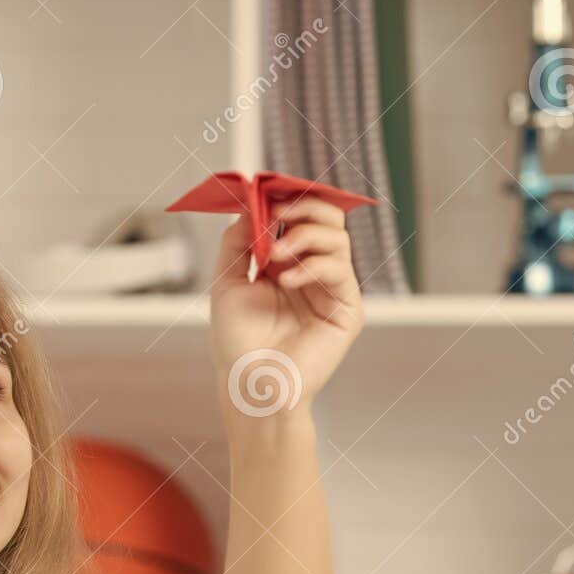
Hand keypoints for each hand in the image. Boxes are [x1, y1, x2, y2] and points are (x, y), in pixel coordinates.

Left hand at [208, 197, 363, 416]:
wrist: (249, 384)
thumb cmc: (236, 342)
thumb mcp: (226, 282)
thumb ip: (237, 242)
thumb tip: (249, 205)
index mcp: (286, 264)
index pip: (301, 217)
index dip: (291, 198)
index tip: (270, 190)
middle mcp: (312, 273)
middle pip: (328, 219)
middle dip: (303, 207)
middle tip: (277, 212)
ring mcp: (331, 290)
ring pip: (337, 239)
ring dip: (303, 236)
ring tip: (273, 255)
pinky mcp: (346, 310)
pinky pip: (340, 271)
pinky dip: (312, 266)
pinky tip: (286, 280)